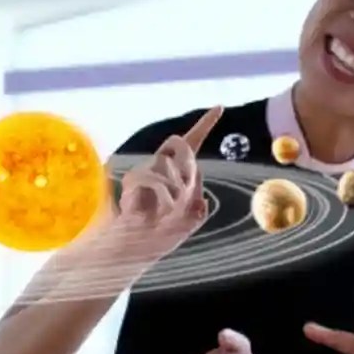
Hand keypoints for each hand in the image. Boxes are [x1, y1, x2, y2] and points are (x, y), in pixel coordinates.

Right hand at [111, 106, 222, 261]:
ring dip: (176, 191)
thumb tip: (199, 195)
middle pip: (184, 147)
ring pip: (170, 165)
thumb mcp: (189, 221)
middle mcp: (162, 165)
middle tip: (185, 193)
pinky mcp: (133, 179)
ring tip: (168, 212)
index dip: (205, 124)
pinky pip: (154, 179)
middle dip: (189, 168)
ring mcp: (146, 170)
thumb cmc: (161, 235)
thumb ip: (198, 207)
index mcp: (180, 173)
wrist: (137, 247)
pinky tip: (156, 212)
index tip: (220, 107)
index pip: (193, 143)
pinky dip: (161, 197)